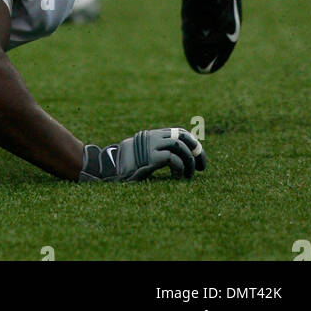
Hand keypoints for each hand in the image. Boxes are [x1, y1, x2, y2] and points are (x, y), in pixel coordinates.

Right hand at [79, 127, 205, 181]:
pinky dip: (179, 168)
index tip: (198, 158)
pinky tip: (178, 177)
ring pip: (180, 146)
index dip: (192, 143)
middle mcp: (154, 137)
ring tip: (190, 175)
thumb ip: (155, 151)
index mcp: (153, 135)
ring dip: (190, 162)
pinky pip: (172, 159)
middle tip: (202, 167)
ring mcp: (152, 146)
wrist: (108, 168)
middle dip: (197, 150)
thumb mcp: (142, 154)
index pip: (179, 132)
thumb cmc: (126, 165)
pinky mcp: (150, 158)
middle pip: (183, 136)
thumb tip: (173, 159)